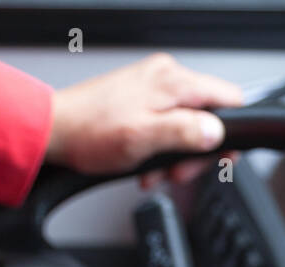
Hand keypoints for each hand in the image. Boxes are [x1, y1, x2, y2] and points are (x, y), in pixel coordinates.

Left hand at [45, 54, 242, 180]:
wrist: (53, 131)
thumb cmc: (90, 132)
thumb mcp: (146, 138)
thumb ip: (186, 132)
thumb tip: (216, 132)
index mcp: (173, 80)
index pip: (228, 98)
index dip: (230, 131)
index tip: (221, 157)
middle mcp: (165, 76)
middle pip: (207, 115)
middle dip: (195, 150)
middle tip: (176, 172)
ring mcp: (151, 87)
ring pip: (185, 123)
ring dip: (175, 154)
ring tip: (154, 172)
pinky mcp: (139, 99)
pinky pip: (164, 124)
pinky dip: (159, 148)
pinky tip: (144, 164)